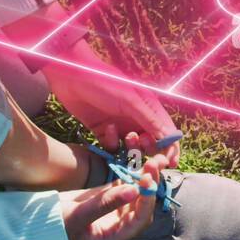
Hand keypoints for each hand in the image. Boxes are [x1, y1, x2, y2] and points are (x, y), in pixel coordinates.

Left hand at [45, 40, 180, 164]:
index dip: (170, 148)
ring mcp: (120, 126)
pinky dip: (111, 142)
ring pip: (131, 148)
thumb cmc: (104, 82)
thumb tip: (170, 139)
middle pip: (151, 144)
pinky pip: (112, 147)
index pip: (167, 132)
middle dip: (150, 152)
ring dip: (130, 148)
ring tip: (125, 137)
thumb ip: (150, 120)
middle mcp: (137, 118)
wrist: (69, 76)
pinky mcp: (102, 131)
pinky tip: (105, 128)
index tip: (169, 163)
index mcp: (149, 108)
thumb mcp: (130, 100)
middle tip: (144, 157)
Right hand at [60, 153, 167, 239]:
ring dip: (143, 175)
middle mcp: (117, 223)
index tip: (148, 181)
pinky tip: (136, 156)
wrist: (32, 219)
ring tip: (151, 157)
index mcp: (113, 236)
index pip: (139, 221)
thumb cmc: (53, 224)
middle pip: (141, 204)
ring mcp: (111, 208)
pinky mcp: (104, 194)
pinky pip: (122, 182)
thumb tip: (134, 190)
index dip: (147, 201)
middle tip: (154, 163)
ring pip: (135, 191)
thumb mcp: (79, 215)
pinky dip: (130, 170)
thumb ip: (106, 203)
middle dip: (150, 184)